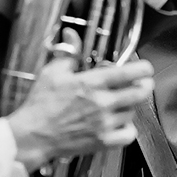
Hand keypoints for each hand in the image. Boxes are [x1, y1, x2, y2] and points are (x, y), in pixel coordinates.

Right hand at [7, 36, 153, 170]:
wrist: (31, 136)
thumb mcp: (52, 72)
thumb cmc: (40, 105)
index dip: (144, 67)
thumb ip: (68, 52)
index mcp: (92, 83)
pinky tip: (118, 123)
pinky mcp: (103, 142)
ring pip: (133, 111)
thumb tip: (71, 34)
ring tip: (118, 103)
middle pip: (142, 92)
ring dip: (130, 106)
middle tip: (140, 84)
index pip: (132, 72)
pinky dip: (128, 129)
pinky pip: (129, 135)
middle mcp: (102, 102)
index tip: (144, 68)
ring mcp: (104, 123)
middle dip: (145, 85)